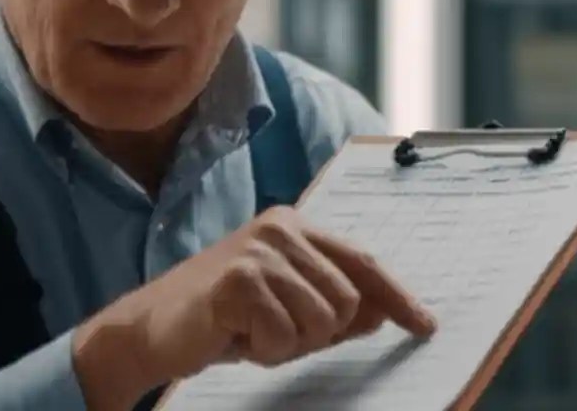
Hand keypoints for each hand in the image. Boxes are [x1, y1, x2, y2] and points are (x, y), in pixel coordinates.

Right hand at [73, 207, 436, 409]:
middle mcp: (280, 228)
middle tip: (273, 332)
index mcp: (292, 226)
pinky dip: (264, 351)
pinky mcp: (240, 278)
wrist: (152, 328)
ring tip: (252, 332)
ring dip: (289, 344)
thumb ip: (331, 302)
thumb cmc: (221, 319)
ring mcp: (259, 250)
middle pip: (348, 301)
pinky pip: (284, 335)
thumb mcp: (286, 307)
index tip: (424, 325)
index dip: (397, 296)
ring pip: (322, 321)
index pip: (362, 261)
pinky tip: (234, 337)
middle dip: (319, 334)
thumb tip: (384, 312)